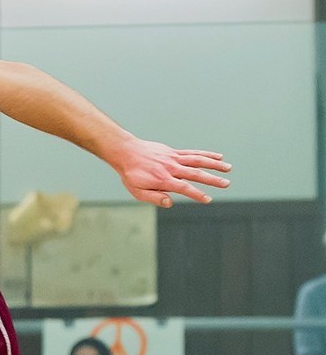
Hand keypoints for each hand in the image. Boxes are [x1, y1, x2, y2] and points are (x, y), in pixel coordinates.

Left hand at [115, 139, 230, 207]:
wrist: (125, 152)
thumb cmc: (131, 174)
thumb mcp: (137, 191)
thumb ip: (154, 198)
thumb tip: (170, 203)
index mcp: (163, 179)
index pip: (184, 188)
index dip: (196, 194)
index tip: (208, 199)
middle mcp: (171, 168)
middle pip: (195, 173)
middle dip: (212, 179)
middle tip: (227, 184)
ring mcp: (173, 158)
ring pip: (197, 160)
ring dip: (214, 164)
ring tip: (229, 168)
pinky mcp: (173, 152)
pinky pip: (192, 153)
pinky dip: (206, 155)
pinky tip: (218, 157)